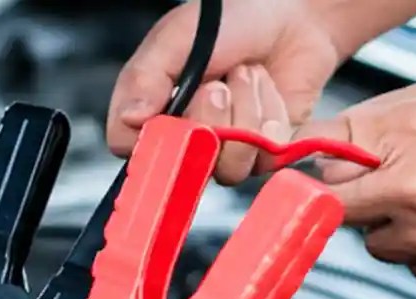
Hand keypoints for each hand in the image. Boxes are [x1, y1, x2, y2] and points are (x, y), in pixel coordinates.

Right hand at [107, 0, 345, 184]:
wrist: (284, 15)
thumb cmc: (226, 22)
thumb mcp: (176, 38)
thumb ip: (146, 76)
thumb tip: (130, 117)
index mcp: (154, 115)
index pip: (138, 153)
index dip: (161, 140)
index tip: (182, 107)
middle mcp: (187, 140)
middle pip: (191, 165)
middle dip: (214, 118)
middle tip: (221, 83)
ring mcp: (226, 151)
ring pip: (233, 164)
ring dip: (248, 111)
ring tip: (249, 76)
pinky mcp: (264, 153)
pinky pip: (270, 156)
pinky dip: (277, 116)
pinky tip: (273, 89)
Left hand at [302, 71, 415, 291]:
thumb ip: (383, 118)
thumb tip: (332, 141)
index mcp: (410, 139)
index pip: (320, 162)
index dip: (315, 165)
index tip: (306, 173)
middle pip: (339, 210)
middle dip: (354, 195)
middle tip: (391, 178)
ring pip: (376, 242)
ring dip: (395, 224)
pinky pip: (415, 266)